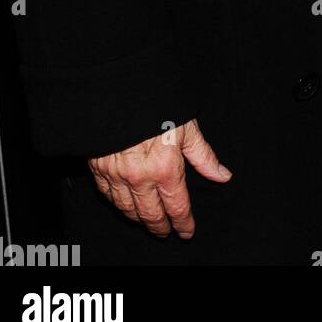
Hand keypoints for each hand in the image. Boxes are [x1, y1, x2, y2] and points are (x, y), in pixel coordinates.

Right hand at [88, 117, 231, 238]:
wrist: (120, 90)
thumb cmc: (159, 104)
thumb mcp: (188, 127)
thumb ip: (203, 156)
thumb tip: (223, 176)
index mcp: (165, 168)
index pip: (177, 207)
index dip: (184, 224)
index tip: (187, 232)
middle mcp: (140, 177)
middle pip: (151, 215)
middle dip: (161, 227)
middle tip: (167, 232)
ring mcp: (117, 175)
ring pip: (128, 210)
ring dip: (140, 219)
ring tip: (149, 223)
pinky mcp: (99, 169)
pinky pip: (109, 196)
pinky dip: (119, 205)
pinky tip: (126, 206)